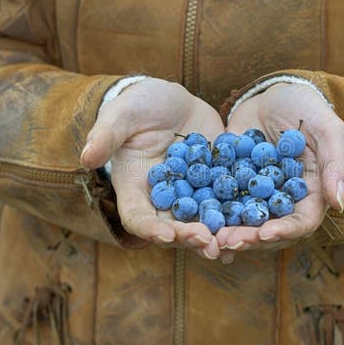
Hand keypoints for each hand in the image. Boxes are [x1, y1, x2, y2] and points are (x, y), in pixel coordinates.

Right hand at [80, 79, 224, 257]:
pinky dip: (240, 217)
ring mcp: (192, 195)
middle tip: (209, 243)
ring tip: (233, 244)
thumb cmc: (137, 106)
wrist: (170, 100)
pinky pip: (229, 205)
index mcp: (136, 190)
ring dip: (218, 236)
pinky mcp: (217, 185)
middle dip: (191, 238)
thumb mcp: (121, 116)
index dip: (151, 229)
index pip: (138, 218)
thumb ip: (106, 136)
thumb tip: (85, 157)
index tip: (166, 234)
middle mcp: (164, 200)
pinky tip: (257, 225)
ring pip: (204, 224)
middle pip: (174, 229)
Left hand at [215, 83, 343, 255]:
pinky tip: (194, 224)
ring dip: (227, 233)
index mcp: (311, 195)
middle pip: (268, 230)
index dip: (284, 231)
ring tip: (209, 239)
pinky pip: (220, 204)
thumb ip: (336, 164)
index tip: (264, 233)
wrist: (272, 93)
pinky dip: (209, 216)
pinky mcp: (232, 186)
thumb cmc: (307, 109)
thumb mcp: (328, 130)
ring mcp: (256, 196)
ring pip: (242, 223)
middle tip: (227, 241)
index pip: (301, 222)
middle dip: (249, 238)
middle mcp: (283, 202)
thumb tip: (338, 203)